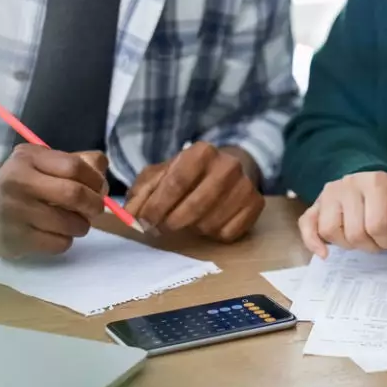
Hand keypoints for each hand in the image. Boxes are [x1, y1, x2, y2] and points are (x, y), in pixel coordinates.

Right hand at [0, 145, 109, 257]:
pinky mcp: (15, 239)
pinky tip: (55, 234)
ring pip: (70, 223)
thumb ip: (75, 164)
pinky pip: (59, 243)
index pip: (74, 166)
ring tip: (74, 222)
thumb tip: (103, 182)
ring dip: (81, 225)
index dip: (95, 179)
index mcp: (28, 157)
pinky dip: (66, 240)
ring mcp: (15, 212)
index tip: (99, 188)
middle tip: (95, 210)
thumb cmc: (21, 185)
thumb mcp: (41, 163)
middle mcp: (18, 182)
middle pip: (74, 194)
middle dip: (94, 204)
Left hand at [124, 142, 263, 242]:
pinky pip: (228, 233)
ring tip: (188, 219)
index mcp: (201, 152)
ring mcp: (245, 185)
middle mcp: (228, 165)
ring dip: (193, 228)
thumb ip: (142, 192)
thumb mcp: (161, 174)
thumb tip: (130, 215)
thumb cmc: (188, 174)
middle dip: (172, 222)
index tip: (145, 221)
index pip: (176, 182)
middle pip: (194, 206)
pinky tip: (210, 221)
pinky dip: (214, 234)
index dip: (157, 206)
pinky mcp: (256, 205)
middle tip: (162, 227)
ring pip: (210, 223)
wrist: (227, 170)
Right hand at [298, 171, 386, 258]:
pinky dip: (312, 241)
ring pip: (330, 230)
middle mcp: (348, 186)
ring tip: (359, 242)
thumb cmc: (385, 192)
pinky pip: (306, 223)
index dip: (386, 241)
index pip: (376, 224)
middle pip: (354, 232)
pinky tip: (323, 254)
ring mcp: (329, 194)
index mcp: (373, 183)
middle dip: (369, 246)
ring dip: (346, 245)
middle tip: (378, 245)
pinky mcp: (316, 204)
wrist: (365, 177)